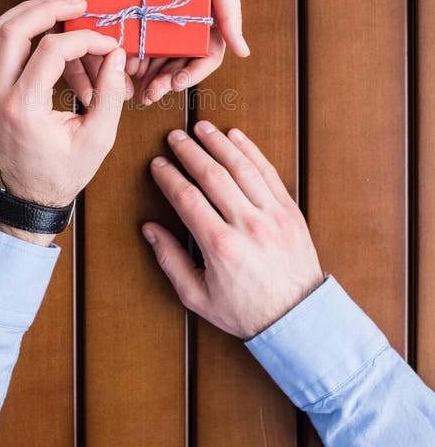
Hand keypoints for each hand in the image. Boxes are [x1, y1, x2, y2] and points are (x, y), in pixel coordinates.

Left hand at [0, 0, 127, 245]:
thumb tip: (116, 55)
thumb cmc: (63, 172)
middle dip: (48, 9)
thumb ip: (109, 94)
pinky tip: (40, 26)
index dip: (84, 39)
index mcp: (23, 109)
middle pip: (13, 30)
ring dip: (25, 12)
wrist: (27, 196)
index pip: (50, 51)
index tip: (107, 43)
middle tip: (77, 3)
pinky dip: (15, 28)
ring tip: (57, 6)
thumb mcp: (97, 138)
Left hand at [132, 0, 249, 104]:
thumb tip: (244, 52)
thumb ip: (229, 16)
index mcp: (211, 19)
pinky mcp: (140, 6)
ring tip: (133, 87)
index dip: (193, 75)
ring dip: (146, 73)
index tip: (178, 84)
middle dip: (166, 81)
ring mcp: (162, 16)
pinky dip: (129, 51)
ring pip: (155, 55)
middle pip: (178, 63)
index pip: (205, 58)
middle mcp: (187, 23)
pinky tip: (118, 62)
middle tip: (151, 94)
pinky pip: (134, 36)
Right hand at [143, 121, 323, 338]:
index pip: (187, 198)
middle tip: (174, 137)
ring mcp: (272, 216)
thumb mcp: (197, 296)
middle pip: (212, 176)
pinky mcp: (290, 211)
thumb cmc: (244, 311)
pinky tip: (236, 136)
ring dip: (219, 143)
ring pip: (241, 167)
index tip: (158, 164)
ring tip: (201, 128)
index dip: (169, 177)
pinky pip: (268, 172)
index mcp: (220, 247)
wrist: (297, 318)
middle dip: (189, 152)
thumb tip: (150, 229)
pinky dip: (251, 151)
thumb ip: (171, 260)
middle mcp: (247, 225)